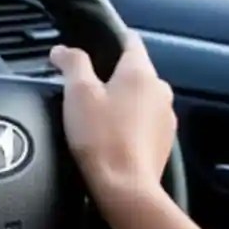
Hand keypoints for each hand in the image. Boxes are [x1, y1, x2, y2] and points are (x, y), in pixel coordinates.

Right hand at [49, 34, 176, 207]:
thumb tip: (62, 50)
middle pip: (133, 71)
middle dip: (111, 76)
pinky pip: (144, 122)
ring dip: (121, 101)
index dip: (110, 40)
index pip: (130, 40)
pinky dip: (129, 123)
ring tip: (95, 117)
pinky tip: (110, 137)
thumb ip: (71, 63)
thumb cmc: (101, 138)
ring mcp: (166, 117)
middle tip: (84, 89)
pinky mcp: (164, 141)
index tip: (92, 47)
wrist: (125, 188)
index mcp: (141, 72)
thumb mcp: (77, 93)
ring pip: (140, 98)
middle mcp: (160, 90)